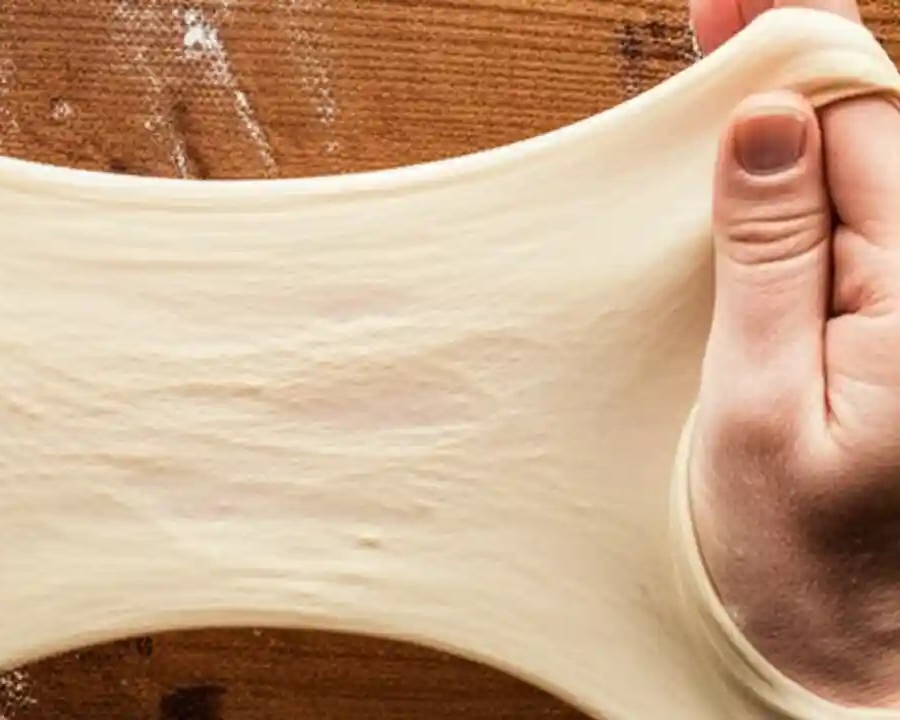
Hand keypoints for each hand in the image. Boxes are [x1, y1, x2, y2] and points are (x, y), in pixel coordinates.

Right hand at [689, 0, 899, 706]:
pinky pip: (867, 235)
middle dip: (792, 73)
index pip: (864, 129)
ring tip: (727, 66)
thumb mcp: (755, 413)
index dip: (789, 55)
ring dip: (800, 128)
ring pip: (872, 179)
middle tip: (720, 10)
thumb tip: (766, 128)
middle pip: (876, 136)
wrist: (856, 667)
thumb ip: (771, 263)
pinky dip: (812, 190)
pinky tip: (765, 167)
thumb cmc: (806, 565)